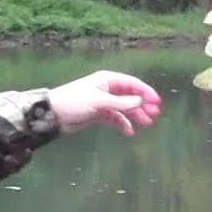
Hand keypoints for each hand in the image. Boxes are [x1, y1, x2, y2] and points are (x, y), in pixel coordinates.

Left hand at [46, 70, 161, 136]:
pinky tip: (129, 132)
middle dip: (143, 105)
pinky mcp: (99, 114)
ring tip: (146, 124)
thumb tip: (141, 101)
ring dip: (135, 115)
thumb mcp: (99, 102)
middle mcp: (108, 89)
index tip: (157, 103)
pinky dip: (123, 123)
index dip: (146, 92)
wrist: (53, 114)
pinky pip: (115, 118)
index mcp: (108, 80)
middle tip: (155, 115)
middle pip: (131, 96)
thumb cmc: (75, 102)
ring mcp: (104, 102)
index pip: (132, 84)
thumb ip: (121, 102)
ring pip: (125, 108)